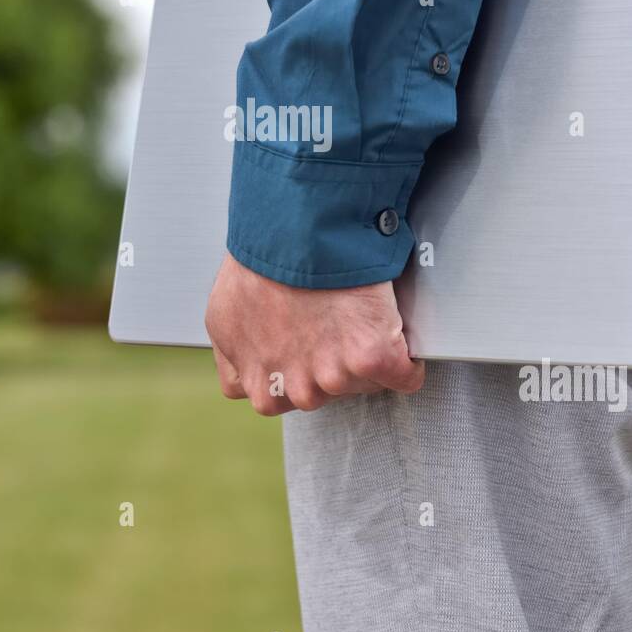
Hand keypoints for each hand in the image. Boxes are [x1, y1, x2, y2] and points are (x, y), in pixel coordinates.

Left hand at [205, 253, 425, 416]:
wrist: (296, 232)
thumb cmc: (260, 262)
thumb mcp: (224, 316)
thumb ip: (238, 351)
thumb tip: (256, 356)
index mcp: (259, 386)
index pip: (278, 399)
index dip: (292, 366)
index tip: (298, 343)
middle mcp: (296, 390)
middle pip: (323, 392)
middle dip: (328, 363)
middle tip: (330, 322)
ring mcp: (335, 378)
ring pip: (362, 384)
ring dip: (367, 360)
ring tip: (358, 318)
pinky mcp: (372, 360)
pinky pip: (404, 376)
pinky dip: (407, 360)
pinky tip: (395, 336)